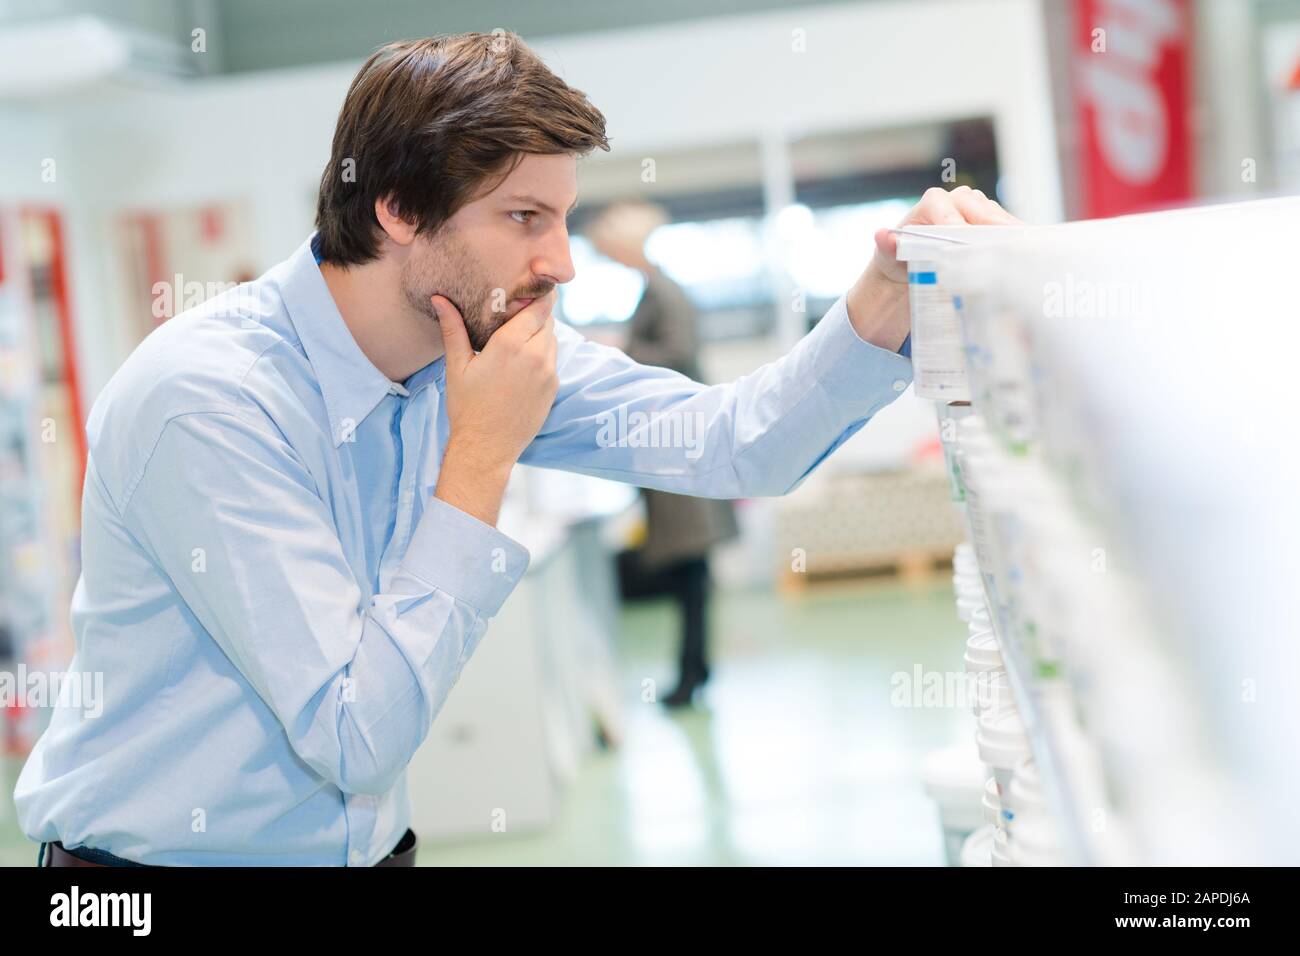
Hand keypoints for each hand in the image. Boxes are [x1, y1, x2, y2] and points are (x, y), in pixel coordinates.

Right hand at [431, 291, 558, 524]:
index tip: (529, 290)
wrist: (486, 448)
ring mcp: (549, 373)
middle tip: (516, 315)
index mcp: (511, 344)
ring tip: (518, 341)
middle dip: (535, 315)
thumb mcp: (457, 366)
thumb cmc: (467, 407)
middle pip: (547, 320)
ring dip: (540, 335)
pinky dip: (543, 356)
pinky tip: (523, 365)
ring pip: (552, 340)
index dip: (537, 295)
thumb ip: (453, 329)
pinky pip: (553, 361)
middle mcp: (536, 355)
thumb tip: (440, 299)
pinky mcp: (554, 388)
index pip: (539, 306)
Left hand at [847, 185, 1021, 348]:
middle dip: (994, 230)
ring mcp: (980, 211)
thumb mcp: (889, 255)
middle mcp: (960, 200)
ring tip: (1024, 253)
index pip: (951, 209)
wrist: (911, 268)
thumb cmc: (900, 259)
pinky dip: (1016, 243)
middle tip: (1008, 248)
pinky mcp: (994, 225)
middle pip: (982, 211)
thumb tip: (882, 236)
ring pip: (1000, 220)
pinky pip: (1008, 231)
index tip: (967, 242)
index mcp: (935, 201)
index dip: (960, 225)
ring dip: (1011, 236)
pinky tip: (1027, 256)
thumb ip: (887, 246)